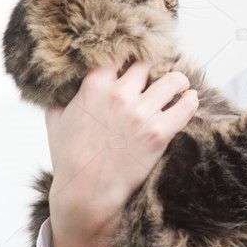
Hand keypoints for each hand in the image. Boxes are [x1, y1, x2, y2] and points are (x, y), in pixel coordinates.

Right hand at [45, 58, 198, 231]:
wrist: (86, 192)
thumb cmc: (69, 158)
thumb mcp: (55, 121)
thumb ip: (60, 97)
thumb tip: (58, 85)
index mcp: (94, 87)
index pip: (118, 54)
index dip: (129, 54)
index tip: (136, 57)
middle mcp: (119, 95)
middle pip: (148, 63)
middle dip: (155, 65)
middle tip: (161, 69)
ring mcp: (140, 114)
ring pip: (172, 81)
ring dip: (178, 81)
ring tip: (180, 84)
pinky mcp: (158, 134)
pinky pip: (185, 108)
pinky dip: (190, 101)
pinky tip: (190, 99)